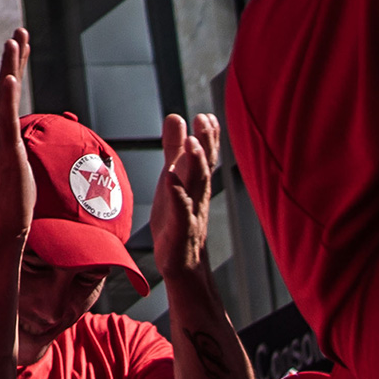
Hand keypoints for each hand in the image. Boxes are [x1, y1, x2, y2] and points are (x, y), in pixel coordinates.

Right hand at [0, 31, 34, 244]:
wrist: (4, 226)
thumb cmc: (8, 204)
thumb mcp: (8, 172)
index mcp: (2, 133)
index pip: (10, 93)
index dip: (13, 68)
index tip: (18, 44)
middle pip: (8, 86)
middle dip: (14, 58)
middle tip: (20, 30)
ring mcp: (2, 138)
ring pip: (7, 96)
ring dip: (10, 67)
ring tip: (14, 42)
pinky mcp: (7, 149)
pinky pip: (6, 118)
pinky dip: (7, 96)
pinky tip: (9, 78)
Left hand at [150, 112, 220, 281]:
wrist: (183, 264)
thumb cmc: (176, 217)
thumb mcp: (172, 177)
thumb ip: (174, 149)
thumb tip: (176, 116)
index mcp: (196, 184)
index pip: (205, 157)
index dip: (208, 137)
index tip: (207, 115)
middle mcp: (197, 197)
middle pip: (205, 167)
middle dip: (207, 143)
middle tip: (205, 119)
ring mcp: (191, 214)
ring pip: (197, 187)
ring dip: (196, 165)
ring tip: (192, 143)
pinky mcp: (180, 232)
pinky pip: (181, 213)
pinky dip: (177, 196)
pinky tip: (170, 180)